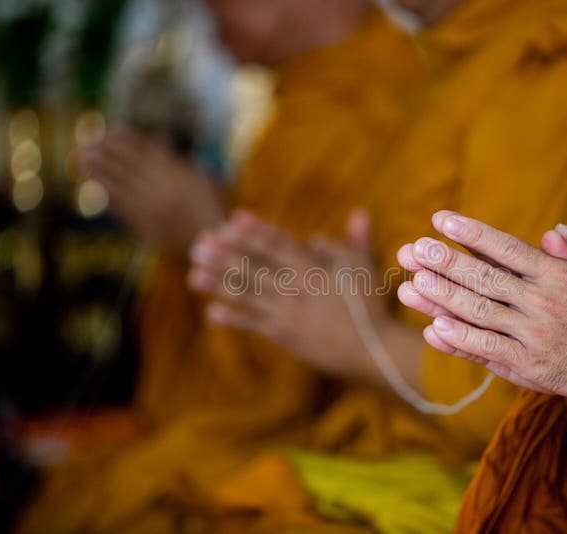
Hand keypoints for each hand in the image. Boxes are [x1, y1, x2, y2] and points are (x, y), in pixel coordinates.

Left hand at [82, 130, 224, 252]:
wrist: (209, 241)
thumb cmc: (209, 207)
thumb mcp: (201, 178)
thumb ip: (179, 160)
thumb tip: (159, 138)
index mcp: (178, 175)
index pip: (146, 152)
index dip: (127, 140)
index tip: (112, 130)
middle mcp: (162, 189)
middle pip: (130, 165)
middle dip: (108, 151)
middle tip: (88, 139)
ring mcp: (151, 207)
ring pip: (121, 184)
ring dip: (100, 169)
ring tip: (83, 157)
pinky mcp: (144, 224)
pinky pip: (121, 205)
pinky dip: (107, 192)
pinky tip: (95, 182)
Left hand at [187, 210, 423, 386]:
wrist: (372, 350)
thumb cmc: (370, 307)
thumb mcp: (366, 268)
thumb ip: (356, 241)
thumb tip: (358, 212)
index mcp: (313, 269)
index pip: (278, 245)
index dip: (254, 231)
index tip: (231, 218)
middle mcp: (295, 289)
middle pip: (254, 267)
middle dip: (225, 254)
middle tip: (199, 244)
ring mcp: (287, 313)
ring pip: (248, 295)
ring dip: (219, 283)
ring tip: (194, 274)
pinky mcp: (285, 336)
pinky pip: (254, 325)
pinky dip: (234, 318)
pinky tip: (212, 311)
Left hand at [401, 218, 566, 477]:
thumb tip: (552, 231)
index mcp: (560, 275)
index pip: (505, 248)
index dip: (470, 234)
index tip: (440, 220)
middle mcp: (543, 303)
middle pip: (484, 279)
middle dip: (444, 262)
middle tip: (412, 249)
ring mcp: (535, 338)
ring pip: (478, 314)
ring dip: (442, 298)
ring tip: (411, 283)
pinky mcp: (532, 369)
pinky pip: (488, 352)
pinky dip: (460, 341)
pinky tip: (434, 329)